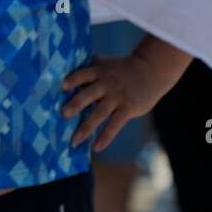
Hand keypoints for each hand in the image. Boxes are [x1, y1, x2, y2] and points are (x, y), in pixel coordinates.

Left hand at [61, 54, 175, 150]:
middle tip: (63, 114)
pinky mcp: (128, 109)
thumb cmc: (120, 69)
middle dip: (76, 104)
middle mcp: (106, 84)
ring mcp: (117, 97)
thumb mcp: (105, 64)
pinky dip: (105, 136)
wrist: (151, 71)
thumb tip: (60, 73)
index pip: (84, 74)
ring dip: (87, 127)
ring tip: (75, 140)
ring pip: (100, 113)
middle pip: (89, 94)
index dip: (74, 79)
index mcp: (99, 71)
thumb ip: (87, 68)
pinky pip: (115, 125)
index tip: (62, 87)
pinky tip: (96, 147)